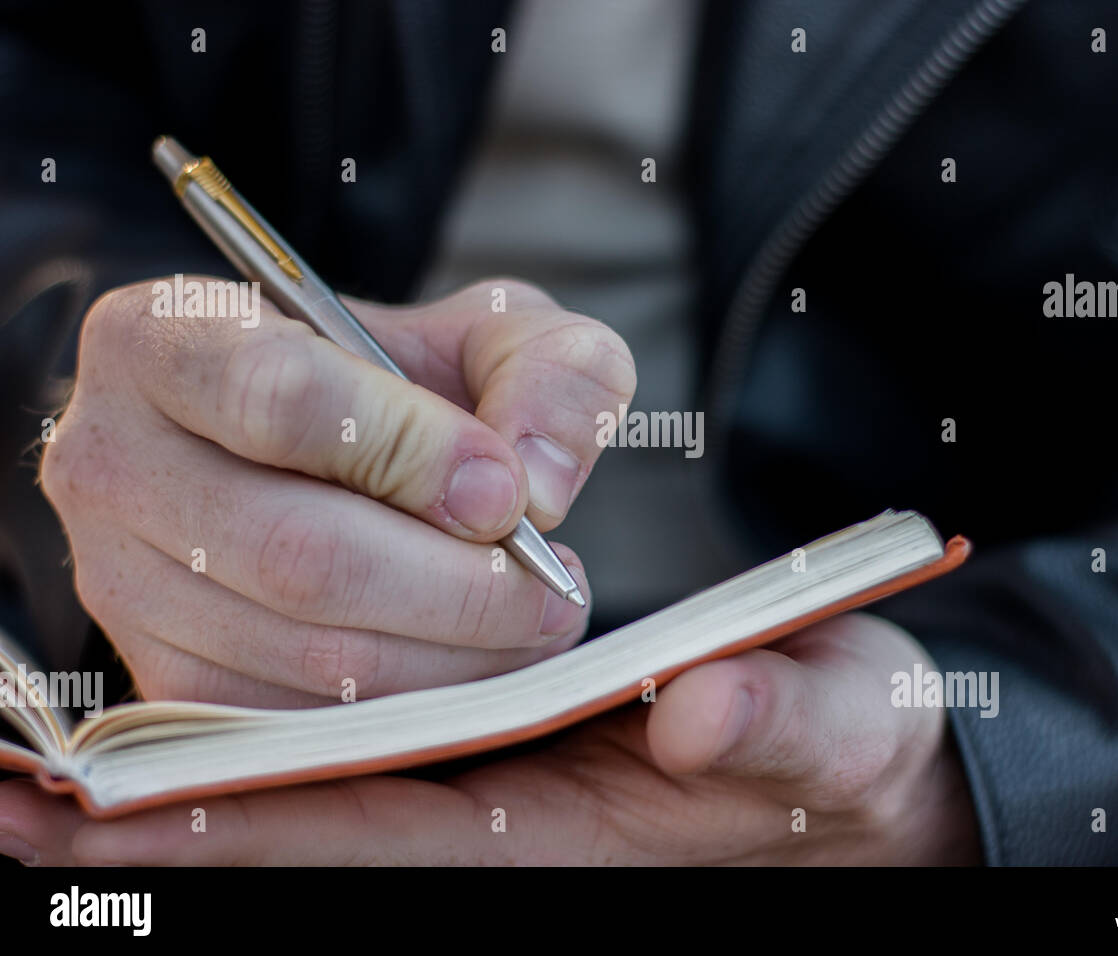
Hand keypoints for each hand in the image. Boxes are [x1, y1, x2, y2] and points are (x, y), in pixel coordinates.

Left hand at [0, 614, 980, 864]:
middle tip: (14, 810)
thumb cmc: (853, 744)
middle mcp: (511, 826)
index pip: (394, 844)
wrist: (852, 743)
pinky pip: (354, 765)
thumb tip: (704, 710)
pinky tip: (169, 742)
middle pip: (322, 831)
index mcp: (579, 836)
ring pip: (321, 798)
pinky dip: (256, 761)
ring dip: (191, 794)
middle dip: (177, 831)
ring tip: (43, 783)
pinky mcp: (492, 757)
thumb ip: (795, 724)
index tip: (114, 819)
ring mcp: (494, 796)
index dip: (263, 830)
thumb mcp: (853, 728)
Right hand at [38, 277, 634, 706]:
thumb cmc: (408, 381)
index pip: (276, 396)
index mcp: (163, 337)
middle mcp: (112, 461)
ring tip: (535, 619)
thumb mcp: (493, 332)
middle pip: (298, 551)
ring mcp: (121, 582)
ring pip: (304, 653)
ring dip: (452, 655)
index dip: (411, 452)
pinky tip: (477, 663)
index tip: (508, 492)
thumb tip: (539, 486)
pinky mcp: (162, 676)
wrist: (333, 445)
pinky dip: (411, 705)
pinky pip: (297, 721)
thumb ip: (548, 371)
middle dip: (458, 586)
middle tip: (555, 584)